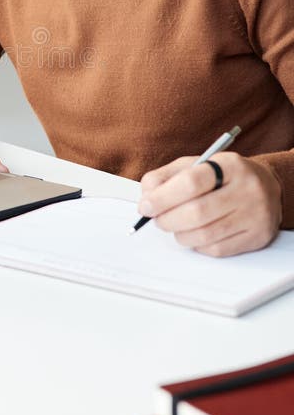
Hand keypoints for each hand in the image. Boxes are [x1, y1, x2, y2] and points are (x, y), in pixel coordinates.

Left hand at [138, 152, 282, 256]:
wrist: (267, 187)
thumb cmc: (223, 176)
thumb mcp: (195, 165)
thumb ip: (165, 177)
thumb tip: (146, 199)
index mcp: (229, 165)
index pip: (191, 182)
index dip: (162, 197)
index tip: (145, 206)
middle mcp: (247, 189)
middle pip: (197, 213)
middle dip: (167, 219)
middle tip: (156, 219)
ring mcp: (255, 215)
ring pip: (205, 235)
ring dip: (180, 234)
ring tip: (176, 226)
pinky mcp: (258, 237)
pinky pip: (217, 249)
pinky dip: (198, 245)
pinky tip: (196, 234)